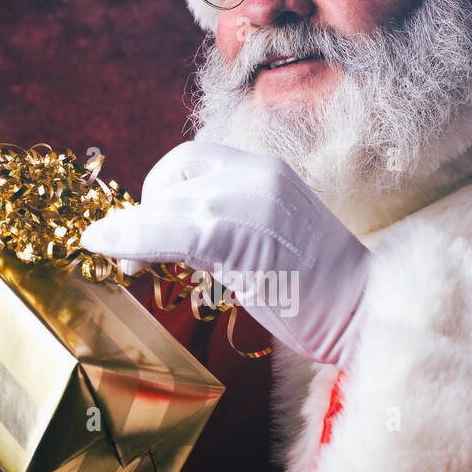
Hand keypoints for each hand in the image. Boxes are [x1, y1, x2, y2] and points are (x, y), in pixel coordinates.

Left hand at [81, 141, 370, 367]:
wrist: (365, 312)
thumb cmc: (320, 293)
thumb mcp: (271, 240)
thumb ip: (229, 225)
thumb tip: (173, 234)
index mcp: (266, 170)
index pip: (193, 159)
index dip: (160, 189)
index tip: (150, 228)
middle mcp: (256, 172)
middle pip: (174, 174)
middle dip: (143, 212)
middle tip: (130, 257)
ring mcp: (247, 199)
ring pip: (166, 202)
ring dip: (130, 230)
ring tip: (118, 263)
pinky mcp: (234, 234)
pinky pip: (167, 230)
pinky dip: (130, 238)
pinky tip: (106, 247)